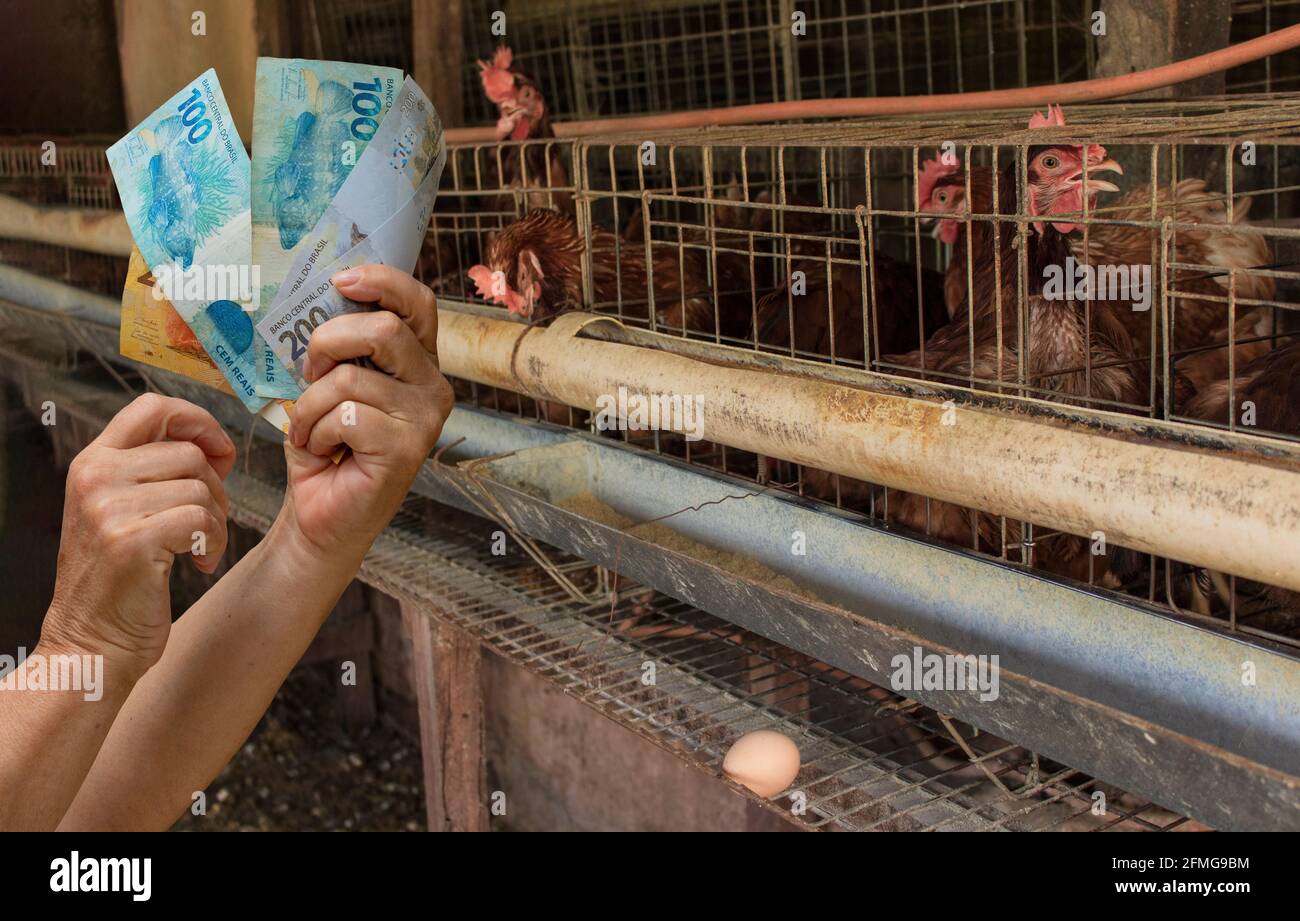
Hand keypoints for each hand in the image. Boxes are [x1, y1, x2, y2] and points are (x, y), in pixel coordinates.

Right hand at [44, 394, 233, 677]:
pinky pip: (201, 518)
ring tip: (200, 546)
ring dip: (216, 520)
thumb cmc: (119, 581)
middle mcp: (95, 476)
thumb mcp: (121, 512)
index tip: (219, 450)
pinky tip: (199, 562)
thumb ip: (152, 472)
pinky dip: (213, 541)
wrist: (90, 645)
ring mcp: (108, 508)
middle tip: (208, 522)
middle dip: (215, 488)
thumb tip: (213, 444)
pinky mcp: (130, 539)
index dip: (197, 419)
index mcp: (92, 462)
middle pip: (189, 453)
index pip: (151, 406)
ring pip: (200, 486)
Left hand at [283, 265, 453, 559]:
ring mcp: (426, 418)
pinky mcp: (409, 449)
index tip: (340, 281)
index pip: (417, 303)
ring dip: (310, 404)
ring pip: (351, 378)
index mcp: (417, 362)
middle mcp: (433, 386)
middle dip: (327, 342)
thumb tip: (319, 300)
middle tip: (309, 372)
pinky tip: (322, 451)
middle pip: (384, 330)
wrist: (319, 513)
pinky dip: (315, 431)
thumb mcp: (327, 383)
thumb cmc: (324, 444)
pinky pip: (346, 416)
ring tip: (312, 429)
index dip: (382, 282)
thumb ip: (338, 345)